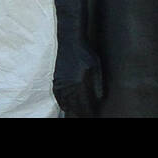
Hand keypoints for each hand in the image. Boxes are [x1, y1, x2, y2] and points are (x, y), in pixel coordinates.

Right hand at [53, 0, 102, 115]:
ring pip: (65, 100)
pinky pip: (57, 94)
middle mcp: (69, 84)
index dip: (88, 111)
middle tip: (85, 117)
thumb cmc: (85, 51)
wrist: (70, 41)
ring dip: (71, 109)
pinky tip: (64, 107)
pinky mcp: (56, 78)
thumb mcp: (96, 65)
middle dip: (80, 112)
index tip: (92, 115)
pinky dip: (60, 102)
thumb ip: (98, 83)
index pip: (84, 102)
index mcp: (80, 82)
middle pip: (74, 104)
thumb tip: (101, 97)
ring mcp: (61, 82)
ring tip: (75, 114)